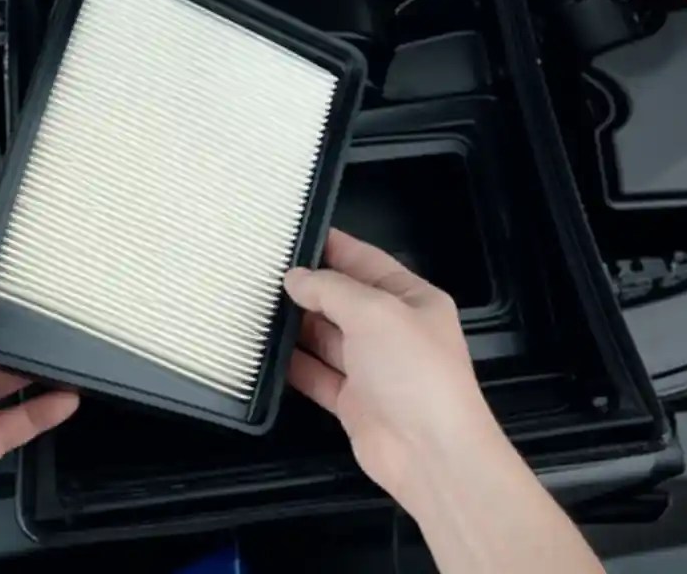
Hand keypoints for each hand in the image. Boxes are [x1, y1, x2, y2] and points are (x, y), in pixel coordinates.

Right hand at [284, 229, 497, 499]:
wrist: (431, 452)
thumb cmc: (414, 371)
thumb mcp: (375, 313)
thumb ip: (331, 290)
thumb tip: (295, 278)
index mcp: (412, 299)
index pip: (367, 261)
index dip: (332, 246)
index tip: (293, 233)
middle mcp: (393, 330)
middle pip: (343, 299)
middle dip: (307, 287)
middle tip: (260, 271)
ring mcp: (372, 367)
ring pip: (326, 337)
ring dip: (295, 325)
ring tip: (254, 306)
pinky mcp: (352, 401)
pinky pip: (317, 374)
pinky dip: (293, 364)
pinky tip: (264, 352)